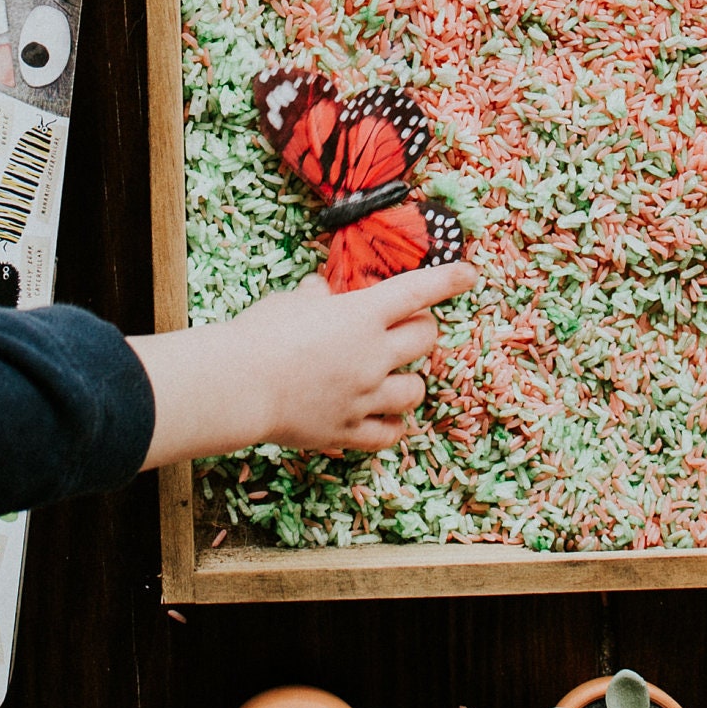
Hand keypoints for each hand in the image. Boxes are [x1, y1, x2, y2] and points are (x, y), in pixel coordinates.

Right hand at [132, 259, 477, 466]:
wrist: (237, 386)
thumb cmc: (259, 334)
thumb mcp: (290, 300)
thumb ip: (316, 296)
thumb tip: (323, 292)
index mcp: (361, 315)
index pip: (418, 291)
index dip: (448, 280)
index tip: (468, 275)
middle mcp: (373, 356)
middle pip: (425, 340)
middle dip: (421, 330)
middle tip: (406, 329)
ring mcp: (364, 397)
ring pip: (416, 390)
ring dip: (410, 379)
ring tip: (393, 376)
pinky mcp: (348, 430)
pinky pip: (389, 432)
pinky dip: (391, 423)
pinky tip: (383, 416)